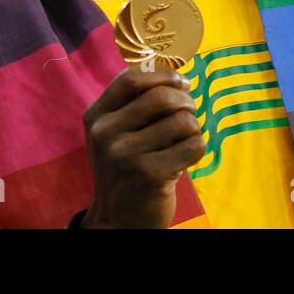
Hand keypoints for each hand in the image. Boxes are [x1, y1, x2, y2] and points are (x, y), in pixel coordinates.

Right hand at [79, 66, 203, 228]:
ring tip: (182, 142)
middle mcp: (105, 133)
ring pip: (182, 121)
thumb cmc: (126, 168)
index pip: (131, 79)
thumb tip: (177, 74)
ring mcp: (124, 154)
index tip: (182, 83)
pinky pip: (193, 145)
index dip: (164, 76)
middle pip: (161, 97)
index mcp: (96, 116)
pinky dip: (197, 148)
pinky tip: (184, 159)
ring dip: (193, 129)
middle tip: (190, 113)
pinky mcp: (147, 174)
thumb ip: (135, 103)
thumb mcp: (116, 133)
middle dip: (186, 102)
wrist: (119, 219)